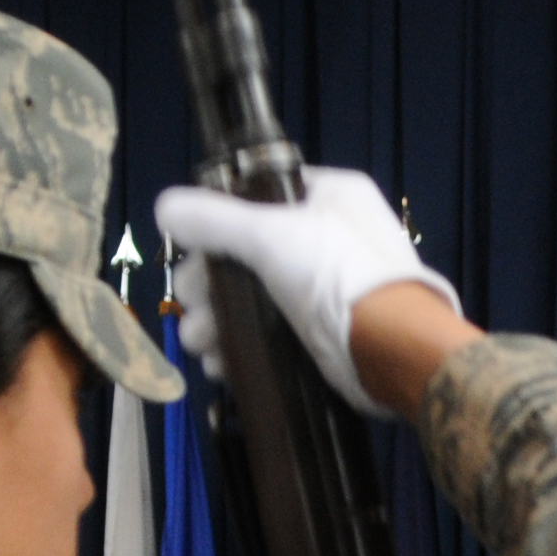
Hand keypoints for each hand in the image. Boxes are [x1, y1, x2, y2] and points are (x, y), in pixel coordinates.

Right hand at [156, 172, 461, 420]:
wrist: (390, 350)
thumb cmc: (339, 275)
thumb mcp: (269, 233)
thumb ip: (213, 220)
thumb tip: (166, 209)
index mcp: (331, 196)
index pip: (261, 194)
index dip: (221, 218)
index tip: (192, 246)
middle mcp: (331, 237)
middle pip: (248, 252)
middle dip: (210, 282)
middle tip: (190, 304)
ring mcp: (328, 288)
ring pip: (255, 296)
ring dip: (217, 319)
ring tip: (199, 342)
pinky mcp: (323, 333)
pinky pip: (269, 333)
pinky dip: (241, 345)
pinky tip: (220, 361)